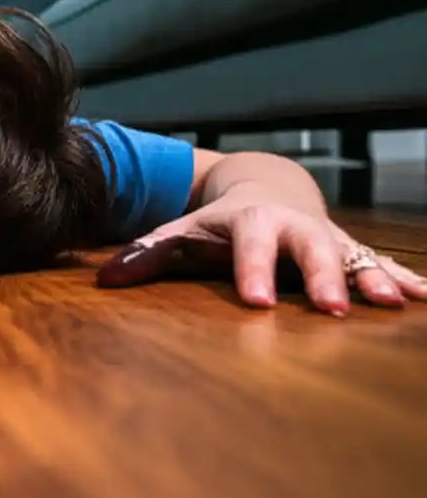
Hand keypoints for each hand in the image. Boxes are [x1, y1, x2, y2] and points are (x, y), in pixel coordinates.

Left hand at [96, 187, 426, 314]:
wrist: (264, 188)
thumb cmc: (215, 223)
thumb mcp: (179, 234)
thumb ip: (144, 255)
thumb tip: (103, 279)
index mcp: (249, 222)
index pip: (250, 246)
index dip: (252, 271)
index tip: (256, 303)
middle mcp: (294, 228)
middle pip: (311, 249)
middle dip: (323, 277)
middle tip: (332, 309)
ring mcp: (327, 239)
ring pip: (355, 257)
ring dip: (374, 279)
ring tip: (393, 305)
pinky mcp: (351, 251)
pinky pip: (382, 264)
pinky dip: (404, 279)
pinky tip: (425, 299)